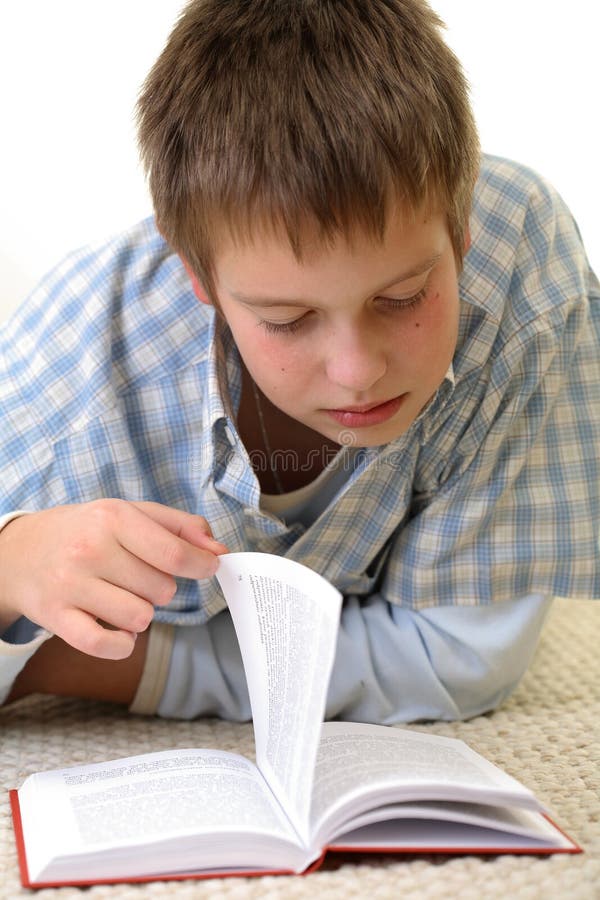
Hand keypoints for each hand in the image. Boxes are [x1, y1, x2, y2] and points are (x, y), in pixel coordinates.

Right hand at [0, 499, 226, 659]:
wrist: (21, 551)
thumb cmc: (87, 531)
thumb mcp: (130, 513)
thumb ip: (180, 526)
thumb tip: (218, 549)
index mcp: (112, 518)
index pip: (173, 553)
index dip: (202, 565)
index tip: (210, 566)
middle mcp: (89, 550)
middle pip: (161, 589)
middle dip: (159, 586)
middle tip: (134, 575)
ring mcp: (70, 585)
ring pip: (140, 618)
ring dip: (139, 613)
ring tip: (119, 595)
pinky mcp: (56, 618)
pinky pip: (106, 645)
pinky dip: (121, 644)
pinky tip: (117, 629)